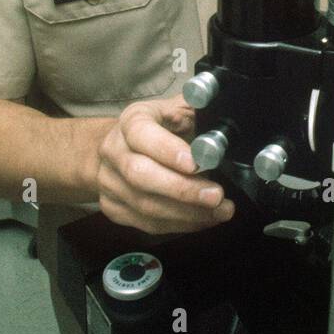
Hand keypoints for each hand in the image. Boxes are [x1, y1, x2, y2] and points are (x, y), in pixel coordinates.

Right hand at [96, 94, 234, 234]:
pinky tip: (204, 219)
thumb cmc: (158, 127)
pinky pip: (147, 224)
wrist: (120, 148)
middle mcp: (114, 151)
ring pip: (145, 205)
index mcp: (131, 121)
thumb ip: (197, 109)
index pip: (142, 134)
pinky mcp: (114, 208)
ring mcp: (110, 183)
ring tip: (220, 211)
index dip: (167, 150)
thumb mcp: (176, 109)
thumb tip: (222, 114)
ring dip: (187, 213)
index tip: (196, 163)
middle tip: (215, 196)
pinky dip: (180, 224)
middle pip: (141, 175)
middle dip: (182, 189)